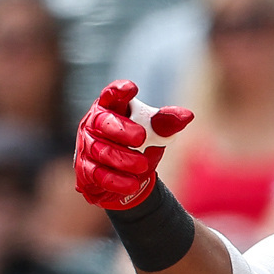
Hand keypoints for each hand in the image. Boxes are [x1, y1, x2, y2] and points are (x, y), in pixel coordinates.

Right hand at [76, 81, 189, 209]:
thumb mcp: (155, 133)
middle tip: (141, 137)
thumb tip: (187, 116)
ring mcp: (87, 147)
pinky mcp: (85, 170)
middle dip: (121, 129)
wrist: (130, 177)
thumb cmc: (139, 145)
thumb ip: (167, 123)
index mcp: (111, 108)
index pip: (110, 94)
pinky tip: (132, 185)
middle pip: (102, 121)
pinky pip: (98, 175)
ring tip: (143, 165)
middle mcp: (94, 124)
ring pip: (100, 150)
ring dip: (123, 159)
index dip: (118, 90)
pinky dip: (116, 181)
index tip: (132, 89)